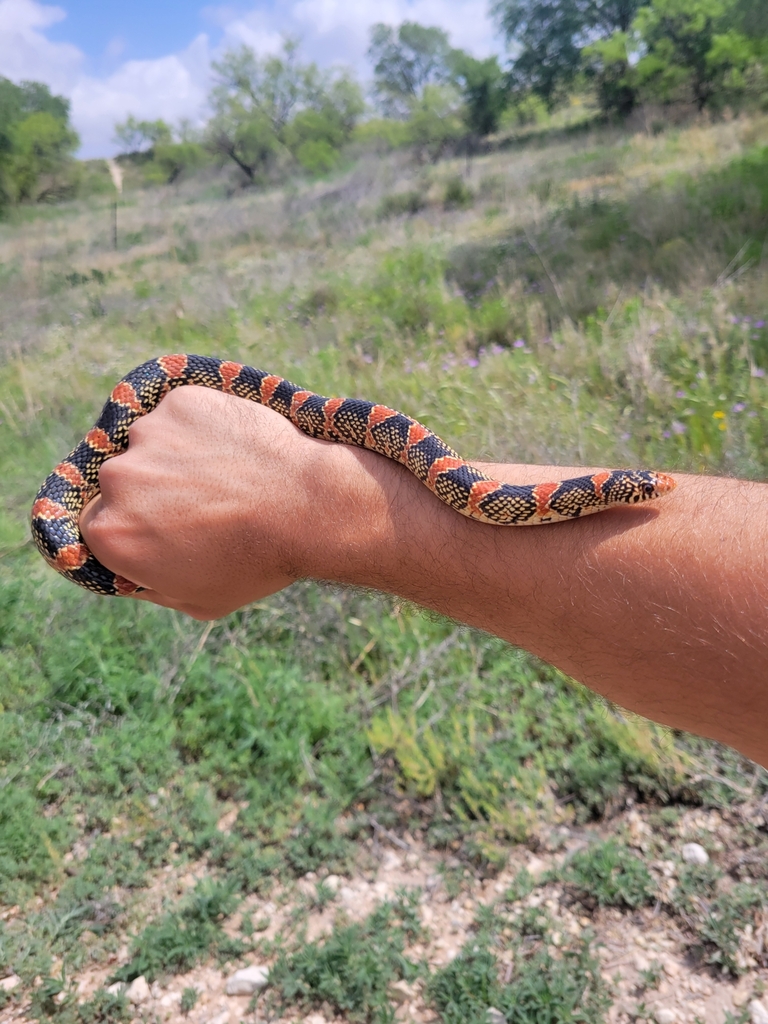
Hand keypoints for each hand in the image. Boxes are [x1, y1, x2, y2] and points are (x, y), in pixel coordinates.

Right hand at [79, 385, 332, 618]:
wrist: (307, 508)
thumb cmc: (256, 563)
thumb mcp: (199, 601)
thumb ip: (151, 585)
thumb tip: (132, 572)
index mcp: (110, 534)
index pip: (98, 524)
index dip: (133, 526)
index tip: (166, 527)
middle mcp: (117, 480)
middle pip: (121, 481)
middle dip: (152, 489)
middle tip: (203, 499)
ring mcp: (148, 435)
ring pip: (152, 443)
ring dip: (177, 454)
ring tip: (226, 473)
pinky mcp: (180, 403)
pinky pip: (182, 414)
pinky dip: (203, 426)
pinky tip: (236, 447)